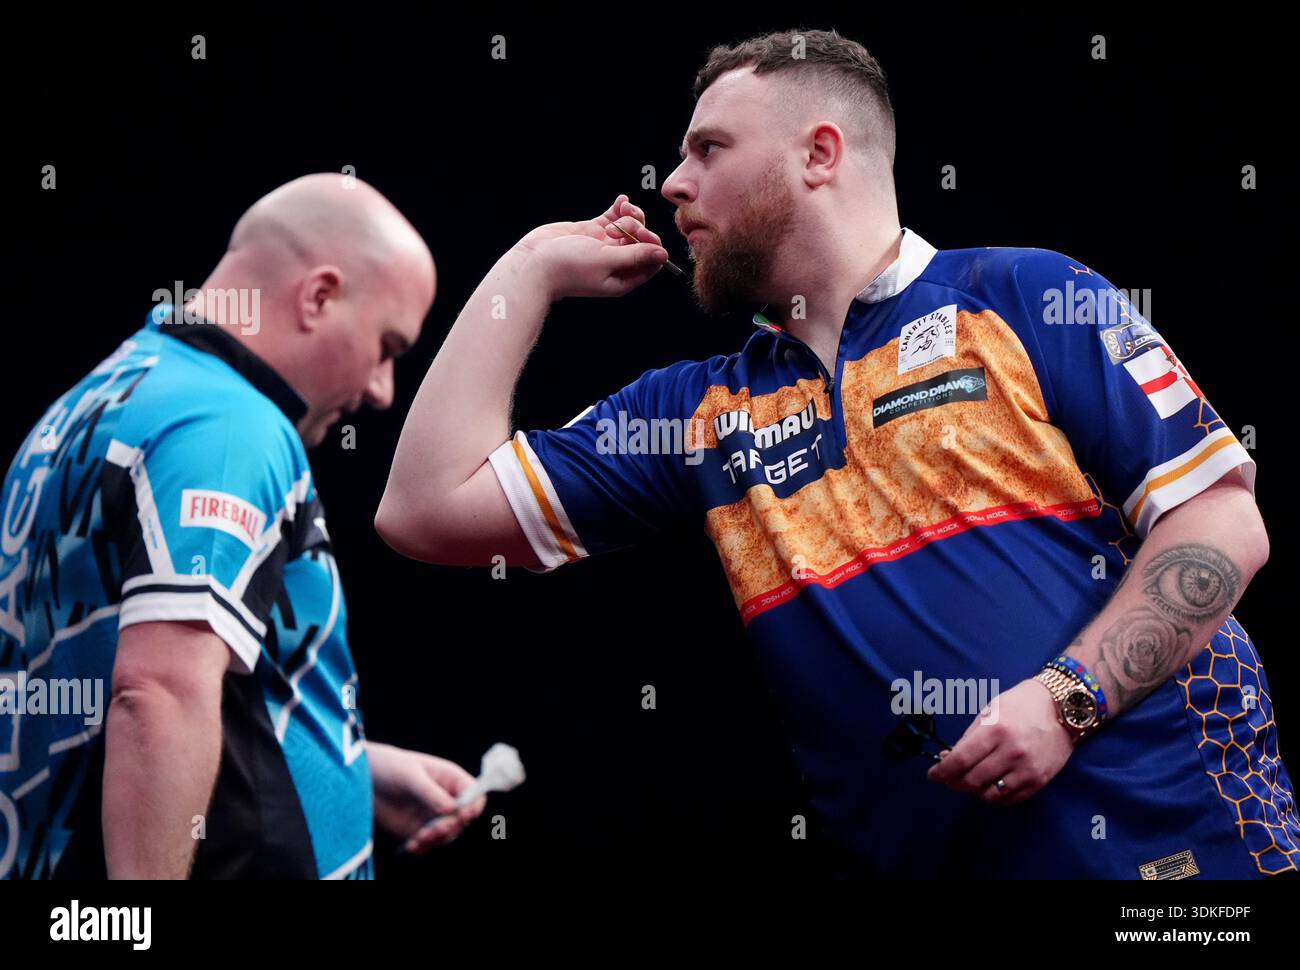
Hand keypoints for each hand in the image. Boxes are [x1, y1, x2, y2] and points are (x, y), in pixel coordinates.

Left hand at [367, 741, 486, 851]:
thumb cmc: (390, 767)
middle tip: (433, 830)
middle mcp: (446, 799)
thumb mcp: (410, 776)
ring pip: (447, 835)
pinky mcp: (419, 830)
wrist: (364, 778)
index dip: (473, 805)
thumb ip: (430, 792)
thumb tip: (453, 809)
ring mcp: (433, 816)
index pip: (474, 794)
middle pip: (463, 819)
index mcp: (451, 779)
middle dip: (450, 827)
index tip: (463, 815)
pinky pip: (428, 844)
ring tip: (417, 839)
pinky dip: (423, 848)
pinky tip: (411, 846)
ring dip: (435, 840)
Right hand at [515, 193, 668, 299]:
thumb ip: (636, 256)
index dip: (652, 244)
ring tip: (614, 216)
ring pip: (630, 226)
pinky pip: (614, 217)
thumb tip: (663, 254)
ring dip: (627, 217)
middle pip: (643, 241)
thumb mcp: (606, 261)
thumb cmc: (568, 267)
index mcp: (623, 278)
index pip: (652, 261)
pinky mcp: (592, 231)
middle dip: (636, 228)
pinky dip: (619, 208)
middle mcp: (616, 263)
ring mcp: (604, 246)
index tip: (639, 235)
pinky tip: (621, 200)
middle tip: (618, 227)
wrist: (535, 262)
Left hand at [925, 678, 1074, 805]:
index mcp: (995, 730)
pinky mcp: (1039, 781)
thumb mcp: (990, 711)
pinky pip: (1011, 800)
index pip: (961, 760)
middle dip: (955, 782)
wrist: (1063, 708)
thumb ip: (969, 737)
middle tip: (950, 779)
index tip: (933, 775)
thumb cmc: (1021, 705)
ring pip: (990, 794)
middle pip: (972, 780)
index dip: (942, 771)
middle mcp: (1011, 752)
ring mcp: (1027, 769)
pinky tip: (992, 785)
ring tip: (972, 781)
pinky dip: (997, 796)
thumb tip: (948, 758)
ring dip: (976, 791)